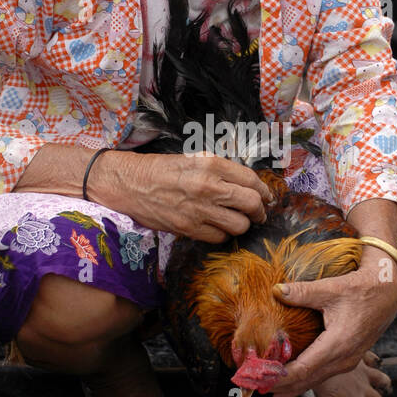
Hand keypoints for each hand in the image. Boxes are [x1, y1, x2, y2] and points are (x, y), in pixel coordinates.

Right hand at [108, 151, 274, 240]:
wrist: (130, 184)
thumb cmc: (161, 169)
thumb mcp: (194, 158)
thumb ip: (222, 170)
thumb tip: (248, 185)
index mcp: (211, 164)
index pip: (252, 180)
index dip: (264, 191)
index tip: (266, 196)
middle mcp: (208, 186)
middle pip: (252, 204)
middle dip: (259, 211)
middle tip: (258, 212)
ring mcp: (199, 209)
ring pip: (240, 225)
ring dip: (242, 224)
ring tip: (237, 220)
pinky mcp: (189, 228)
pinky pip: (219, 237)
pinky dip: (222, 234)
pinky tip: (217, 226)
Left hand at [267, 266, 396, 396]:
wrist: (387, 294)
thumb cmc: (362, 290)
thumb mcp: (331, 288)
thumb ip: (302, 292)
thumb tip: (276, 290)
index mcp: (338, 344)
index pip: (303, 369)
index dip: (280, 376)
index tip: (260, 378)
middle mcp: (344, 358)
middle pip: (307, 380)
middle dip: (281, 385)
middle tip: (256, 386)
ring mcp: (347, 362)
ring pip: (315, 380)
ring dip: (292, 385)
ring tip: (268, 387)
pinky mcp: (348, 359)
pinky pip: (322, 375)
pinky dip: (304, 379)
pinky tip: (290, 378)